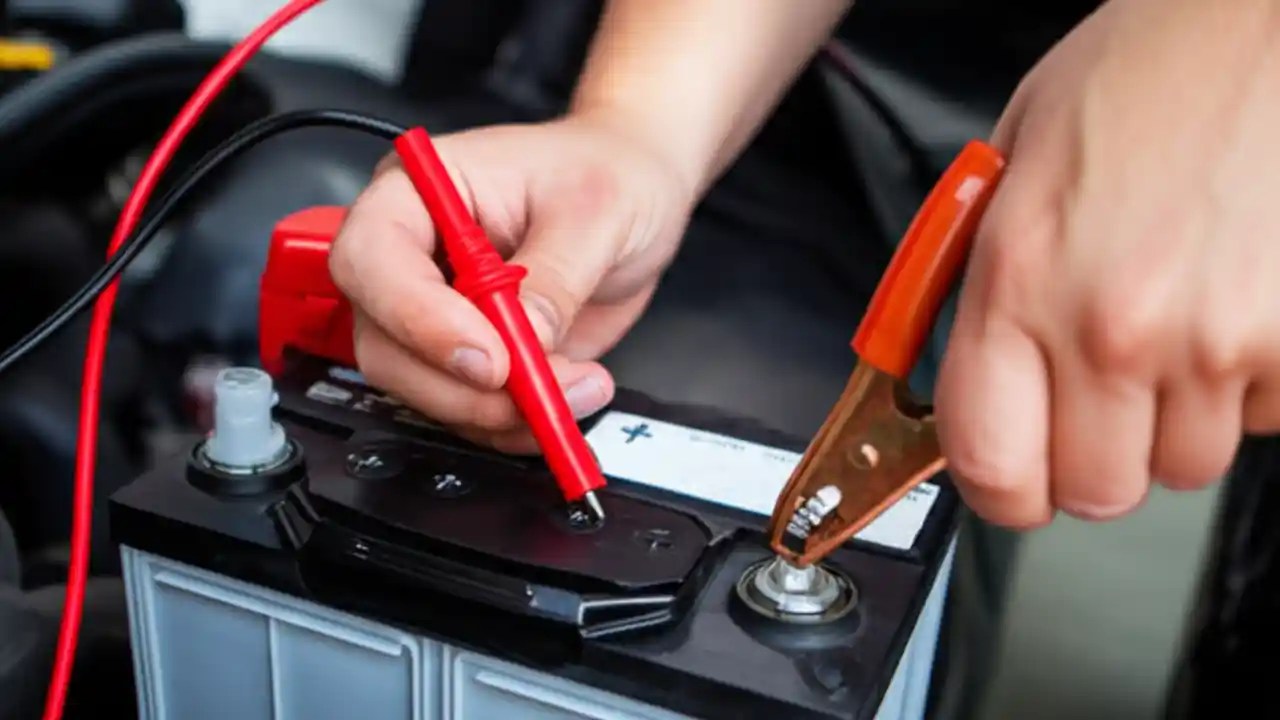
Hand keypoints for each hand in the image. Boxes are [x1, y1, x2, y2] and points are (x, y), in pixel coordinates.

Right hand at [329, 115, 693, 452]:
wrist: (641, 193)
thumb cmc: (608, 171)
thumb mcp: (594, 211)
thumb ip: (554, 278)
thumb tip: (526, 340)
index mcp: (421, 190)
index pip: (371, 256)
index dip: (417, 317)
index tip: (488, 356)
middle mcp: (415, 254)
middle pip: (384, 341)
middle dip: (459, 384)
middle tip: (533, 390)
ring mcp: (438, 312)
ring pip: (421, 388)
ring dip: (496, 411)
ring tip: (576, 388)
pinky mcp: (472, 355)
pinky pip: (468, 409)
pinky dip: (515, 424)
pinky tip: (567, 399)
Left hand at [936, 0, 1279, 526]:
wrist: (1260, 20)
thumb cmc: (1144, 73)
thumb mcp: (1013, 170)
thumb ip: (982, 291)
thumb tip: (960, 386)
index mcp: (1019, 279)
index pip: (989, 466)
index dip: (1001, 492)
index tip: (1013, 482)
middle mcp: (1112, 324)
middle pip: (1094, 494)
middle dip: (1094, 457)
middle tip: (1102, 395)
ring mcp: (1216, 339)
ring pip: (1185, 466)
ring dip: (1176, 418)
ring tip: (1178, 321)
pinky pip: (1266, 420)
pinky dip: (1251, 385)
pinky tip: (1237, 305)